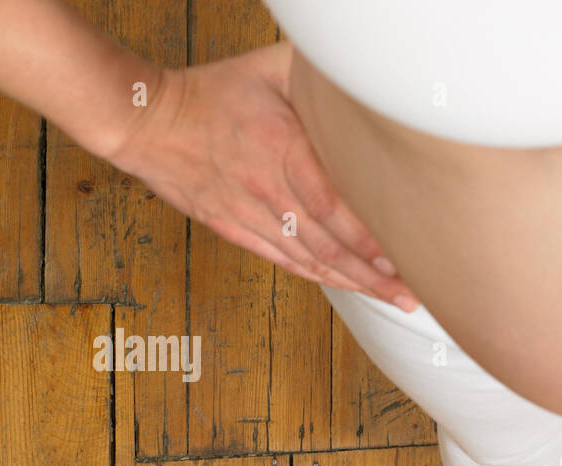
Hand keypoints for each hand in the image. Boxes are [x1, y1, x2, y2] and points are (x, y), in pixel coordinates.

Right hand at [106, 42, 419, 307]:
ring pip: (311, 260)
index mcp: (280, 147)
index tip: (401, 255)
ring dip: (355, 284)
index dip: (366, 236)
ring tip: (393, 299)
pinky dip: (322, 278)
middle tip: (412, 292)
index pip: (330, 203)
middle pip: (328, 243)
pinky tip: (351, 288)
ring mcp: (250, 215)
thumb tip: (363, 79)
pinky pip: (287, 262)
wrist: (150, 122)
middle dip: (374, 273)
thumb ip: (317, 82)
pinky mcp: (237, 230)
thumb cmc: (215, 93)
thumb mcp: (269, 70)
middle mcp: (267, 189)